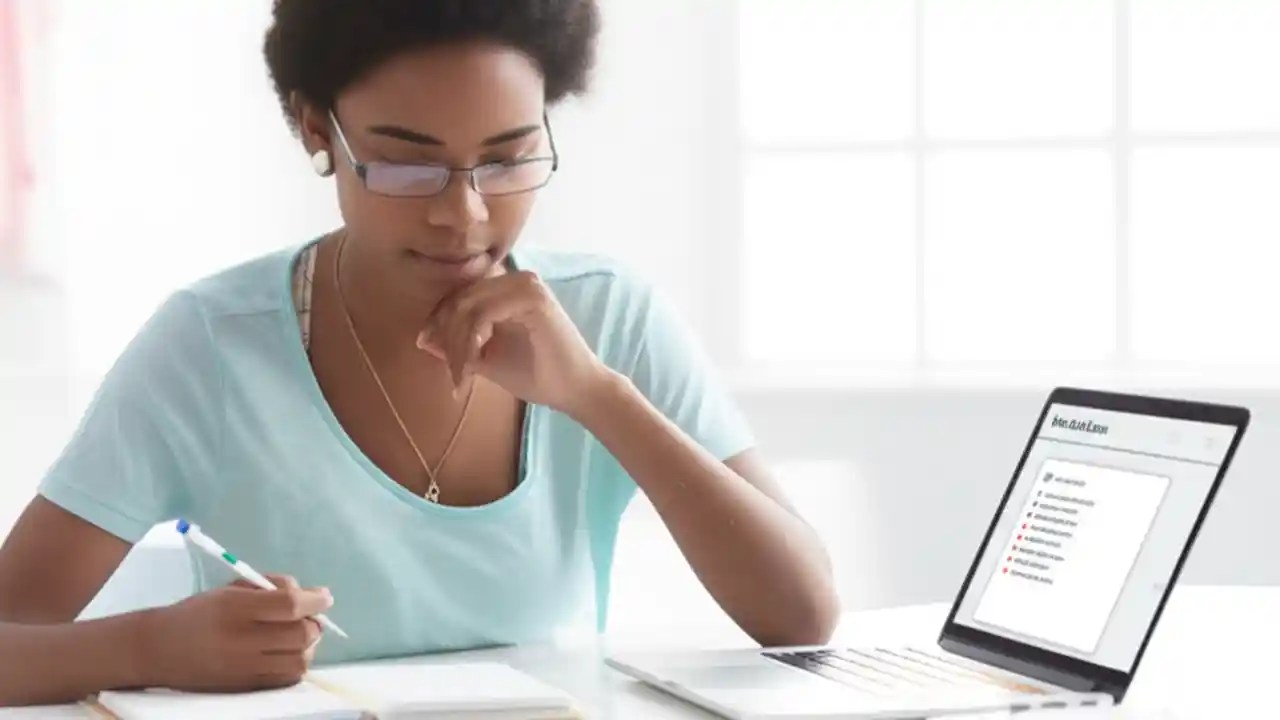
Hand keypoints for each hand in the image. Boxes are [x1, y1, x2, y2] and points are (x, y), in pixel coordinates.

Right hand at [137, 574, 329, 691]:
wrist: (158, 650)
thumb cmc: (199, 613)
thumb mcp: (230, 589)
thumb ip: (269, 586)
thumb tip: (308, 593)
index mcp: (236, 609)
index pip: (290, 605)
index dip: (315, 599)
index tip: (325, 595)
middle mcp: (242, 640)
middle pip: (301, 634)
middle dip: (314, 622)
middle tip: (311, 616)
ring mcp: (245, 668)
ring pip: (300, 660)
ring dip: (309, 645)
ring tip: (299, 634)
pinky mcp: (246, 687)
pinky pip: (287, 678)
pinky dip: (297, 663)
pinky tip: (288, 652)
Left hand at [416, 270, 615, 414]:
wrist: (576, 391)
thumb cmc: (537, 374)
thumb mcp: (488, 358)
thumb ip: (459, 346)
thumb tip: (423, 340)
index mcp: (507, 286)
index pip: (460, 294)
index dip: (439, 321)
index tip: (428, 348)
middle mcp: (517, 277)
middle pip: (460, 298)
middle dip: (445, 337)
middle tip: (450, 373)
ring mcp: (527, 285)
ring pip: (468, 306)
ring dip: (457, 344)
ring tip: (461, 376)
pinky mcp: (533, 299)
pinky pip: (483, 315)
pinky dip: (470, 343)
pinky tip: (471, 368)